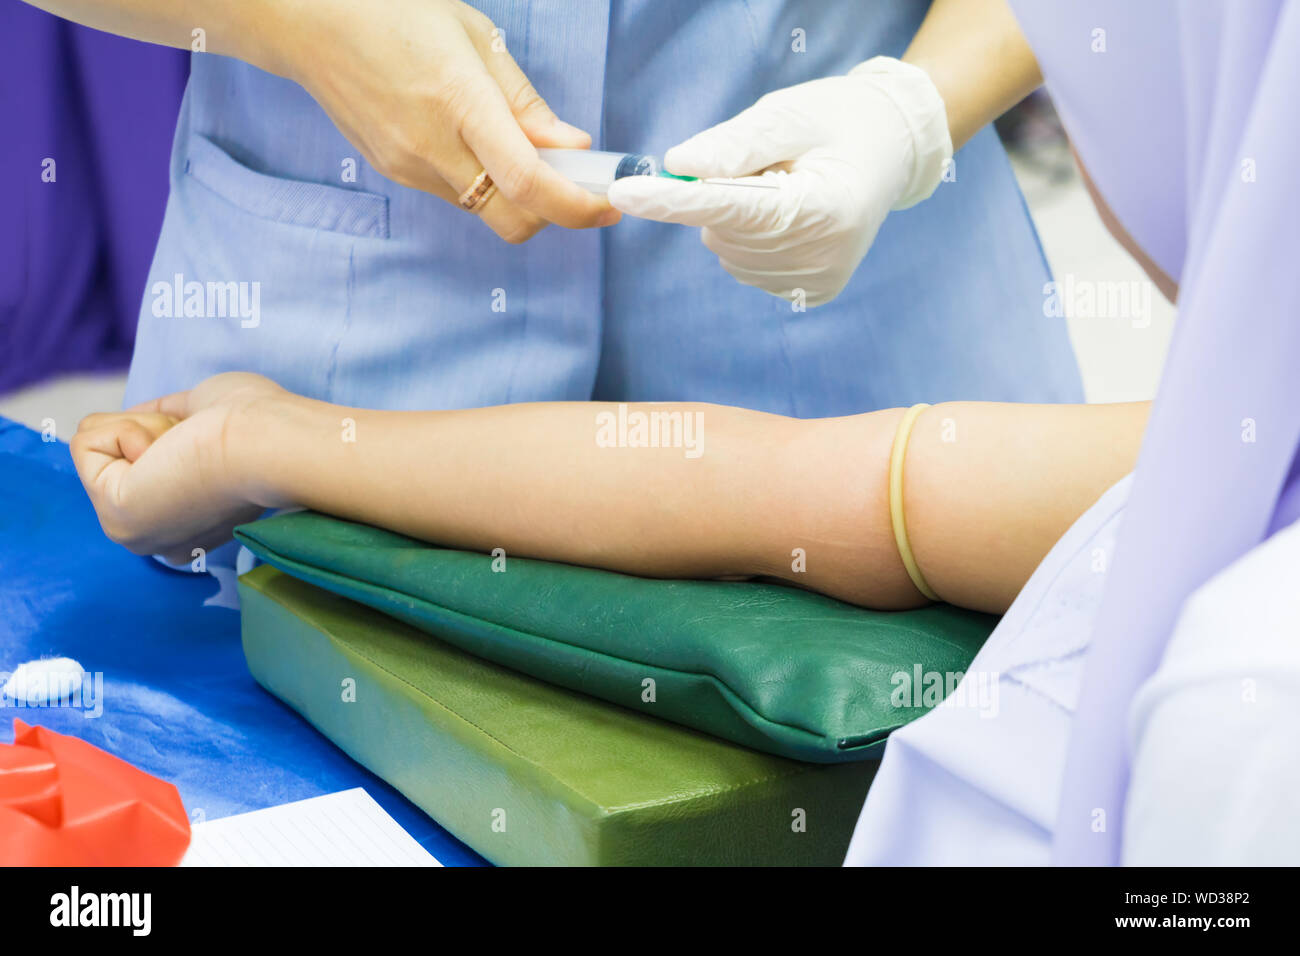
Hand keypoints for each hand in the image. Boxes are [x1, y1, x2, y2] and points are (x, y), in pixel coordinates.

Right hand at [71, 373, 285, 562]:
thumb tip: (130, 422)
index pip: (143, 466)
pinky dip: (126, 430)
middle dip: (148, 430)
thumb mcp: (202, 413)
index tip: (206, 442)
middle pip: (115, 454)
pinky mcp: (114, 514)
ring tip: (186, 448)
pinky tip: (167, 452)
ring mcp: (133, 531)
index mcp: (190, 526)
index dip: (165, 433)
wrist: (270, 441)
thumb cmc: (258, 422)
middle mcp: (159, 538)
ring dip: (141, 428)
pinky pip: (86, 443)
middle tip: (196, 444)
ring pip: (97, 445)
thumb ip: (166, 426)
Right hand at [274, 0, 619, 242]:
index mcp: (460, 103)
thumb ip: (526, 104)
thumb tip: (571, 147)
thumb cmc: (396, 13)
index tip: (608, 204)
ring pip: (487, 211)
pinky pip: (459, 196)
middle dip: (555, 213)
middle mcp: (433, 148)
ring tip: (520, 145)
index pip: (530, 183)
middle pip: (514, 221)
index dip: (578, 206)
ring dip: (520, 194)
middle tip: (573, 179)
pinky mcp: (397, 174)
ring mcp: (411, 168)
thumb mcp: (477, 39)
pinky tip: (478, 142)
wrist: (309, 23)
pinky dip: (486, 183)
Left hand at [607, 58, 951, 306]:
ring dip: (735, 217)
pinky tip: (785, 217)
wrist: (891, 152)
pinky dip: (748, 239)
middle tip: (768, 165)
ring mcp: (816, 281)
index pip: (733, 207)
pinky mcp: (811, 294)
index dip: (675, 199)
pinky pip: (743, 267)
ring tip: (784, 188)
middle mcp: (823, 255)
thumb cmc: (839, 122)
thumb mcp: (789, 115)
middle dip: (721, 194)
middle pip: (723, 230)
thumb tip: (678, 164)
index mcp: (826, 207)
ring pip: (726, 251)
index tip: (626, 191)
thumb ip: (733, 143)